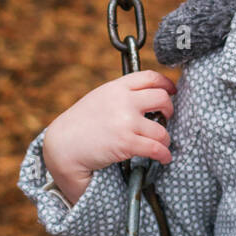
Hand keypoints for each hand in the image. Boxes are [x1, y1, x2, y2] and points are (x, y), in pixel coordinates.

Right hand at [42, 70, 177, 196]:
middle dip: (169, 109)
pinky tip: (164, 158)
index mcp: (116, 87)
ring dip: (165, 139)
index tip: (172, 91)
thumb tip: (146, 98)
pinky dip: (164, 154)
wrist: (63, 145)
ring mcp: (126, 122)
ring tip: (162, 144)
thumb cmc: (80, 124)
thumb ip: (121, 95)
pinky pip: (156, 148)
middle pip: (162, 98)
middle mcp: (123, 101)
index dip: (166, 83)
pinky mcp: (126, 143)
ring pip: (162, 129)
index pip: (150, 77)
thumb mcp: (99, 98)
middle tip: (166, 118)